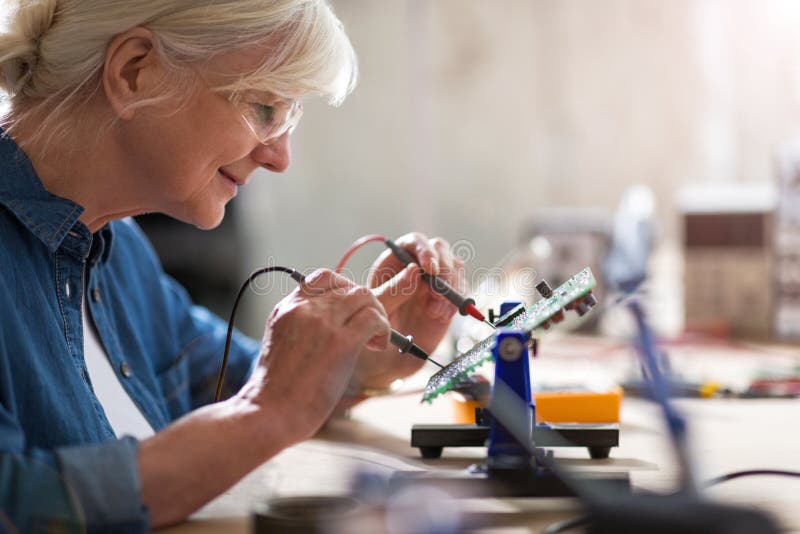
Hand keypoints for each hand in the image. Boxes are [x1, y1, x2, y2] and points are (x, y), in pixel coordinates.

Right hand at [239, 269, 390, 443]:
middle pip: (349, 286)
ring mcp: (322, 323)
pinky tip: (377, 346)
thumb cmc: (276, 388)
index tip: (351, 311)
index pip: (324, 277)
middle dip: (365, 304)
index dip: (345, 290)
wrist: (269, 412)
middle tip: (368, 328)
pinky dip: (384, 330)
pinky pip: (374, 319)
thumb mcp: (279, 342)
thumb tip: (333, 321)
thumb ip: (301, 324)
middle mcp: (305, 308)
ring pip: (365, 296)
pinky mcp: (340, 343)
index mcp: (288, 307)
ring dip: (377, 314)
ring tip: (374, 338)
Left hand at [349, 233, 465, 389]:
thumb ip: (393, 288)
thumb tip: (415, 270)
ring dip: (450, 288)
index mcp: (397, 258)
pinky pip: (462, 290)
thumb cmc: (378, 324)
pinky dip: (455, 303)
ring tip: (433, 311)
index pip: (415, 242)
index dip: (425, 251)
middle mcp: (419, 263)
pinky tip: (439, 316)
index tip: (429, 269)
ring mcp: (436, 278)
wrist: (389, 353)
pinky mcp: (450, 295)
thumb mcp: (379, 306)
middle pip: (440, 249)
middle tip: (437, 294)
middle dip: (443, 269)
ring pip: (455, 267)